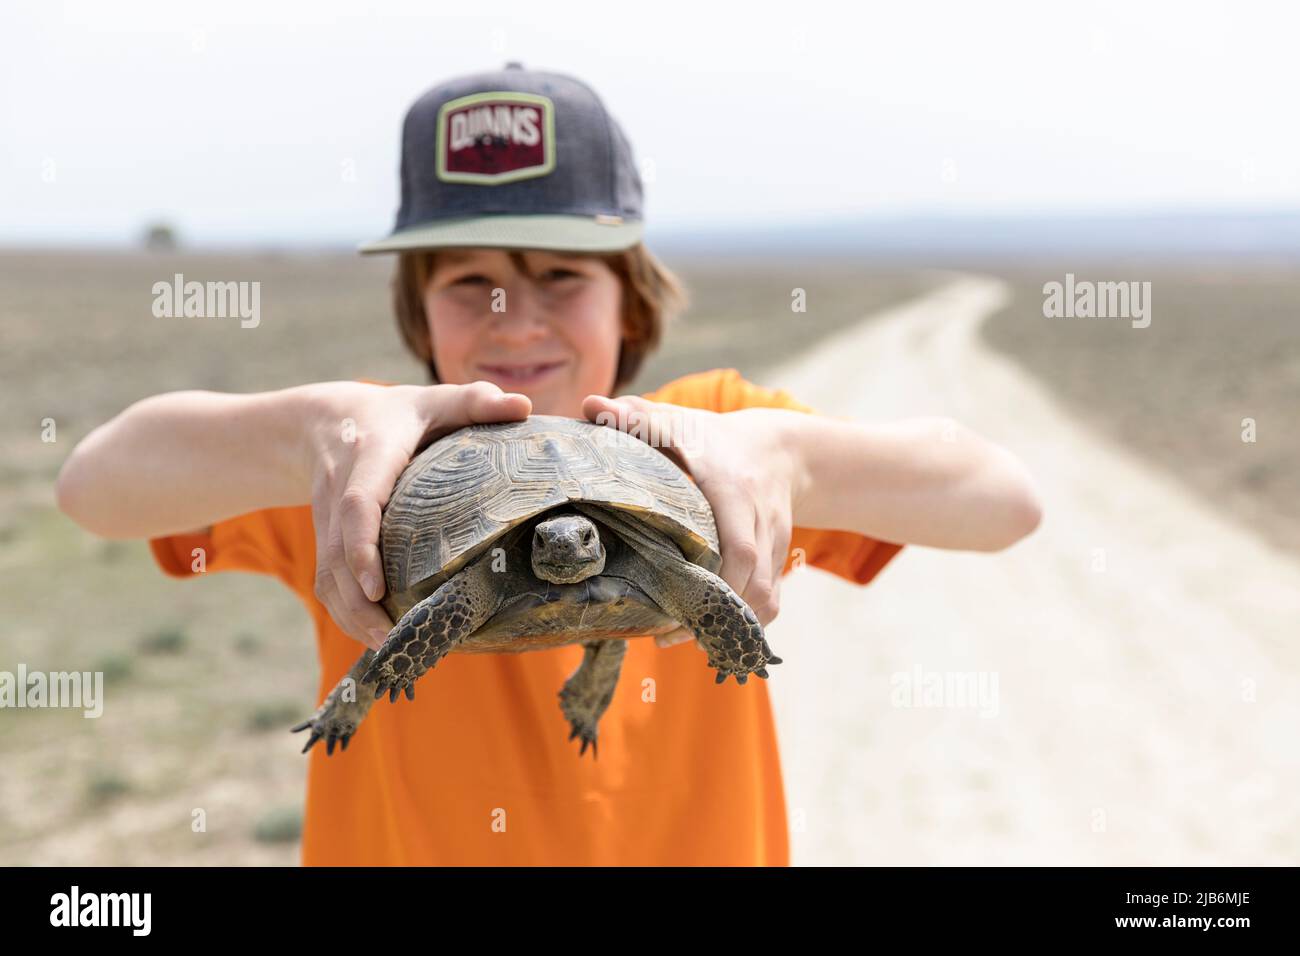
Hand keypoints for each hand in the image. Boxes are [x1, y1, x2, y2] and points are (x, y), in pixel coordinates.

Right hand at [305, 381, 531, 648]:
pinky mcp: (323, 541)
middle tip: (391, 637)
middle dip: (358, 601)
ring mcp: (325, 519)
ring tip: (388, 648)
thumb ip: (476, 401)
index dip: (362, 546)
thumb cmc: (399, 414)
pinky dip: (347, 614)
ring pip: (327, 575)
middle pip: (337, 554)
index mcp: (370, 453)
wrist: (324, 423)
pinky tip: (376, 637)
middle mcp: (338, 490)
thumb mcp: (435, 401)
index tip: (377, 586)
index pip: (357, 503)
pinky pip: (327, 582)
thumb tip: (524, 406)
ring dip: (352, 616)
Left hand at [582, 394, 802, 648]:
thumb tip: (590, 406)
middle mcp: (763, 521)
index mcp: (737, 492)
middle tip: (664, 636)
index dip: (719, 583)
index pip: (742, 547)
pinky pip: (770, 603)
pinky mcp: (780, 562)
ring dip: (728, 625)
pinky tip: (710, 632)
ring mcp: (777, 545)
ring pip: (766, 601)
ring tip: (680, 638)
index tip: (678, 605)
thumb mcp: (678, 422)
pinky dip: (743, 623)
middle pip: (754, 585)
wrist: (782, 449)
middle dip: (715, 615)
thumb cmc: (715, 437)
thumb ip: (636, 418)